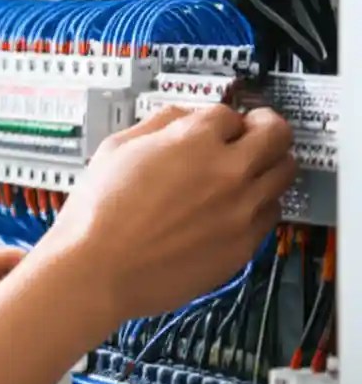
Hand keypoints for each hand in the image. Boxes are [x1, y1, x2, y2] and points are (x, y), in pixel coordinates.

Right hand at [38, 104, 295, 324]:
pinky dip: (259, 205)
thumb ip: (157, 124)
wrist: (98, 271)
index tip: (218, 127)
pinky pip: (271, 214)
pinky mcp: (244, 244)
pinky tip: (234, 208)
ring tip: (248, 171)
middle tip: (256, 132)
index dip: (221, 119)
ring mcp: (241, 209)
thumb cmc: (97, 216)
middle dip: (267, 128)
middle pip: (277, 134)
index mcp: (193, 140)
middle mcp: (227, 171)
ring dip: (268, 165)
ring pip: (285, 173)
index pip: (231, 113)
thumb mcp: (115, 149)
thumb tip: (181, 117)